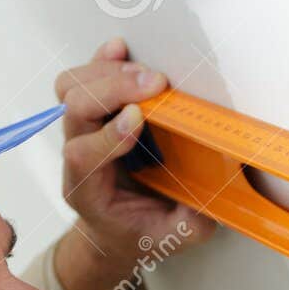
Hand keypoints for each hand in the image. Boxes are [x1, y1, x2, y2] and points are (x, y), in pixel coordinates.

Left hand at [50, 38, 215, 289]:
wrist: (114, 231)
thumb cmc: (138, 233)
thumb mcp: (170, 239)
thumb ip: (191, 222)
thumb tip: (216, 193)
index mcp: (88, 192)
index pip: (83, 156)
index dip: (109, 135)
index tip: (139, 118)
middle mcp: (77, 158)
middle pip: (75, 110)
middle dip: (114, 90)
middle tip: (154, 84)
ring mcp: (81, 132)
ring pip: (72, 90)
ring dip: (106, 73)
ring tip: (144, 72)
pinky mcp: (93, 115)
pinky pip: (84, 80)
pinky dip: (101, 62)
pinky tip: (120, 50)